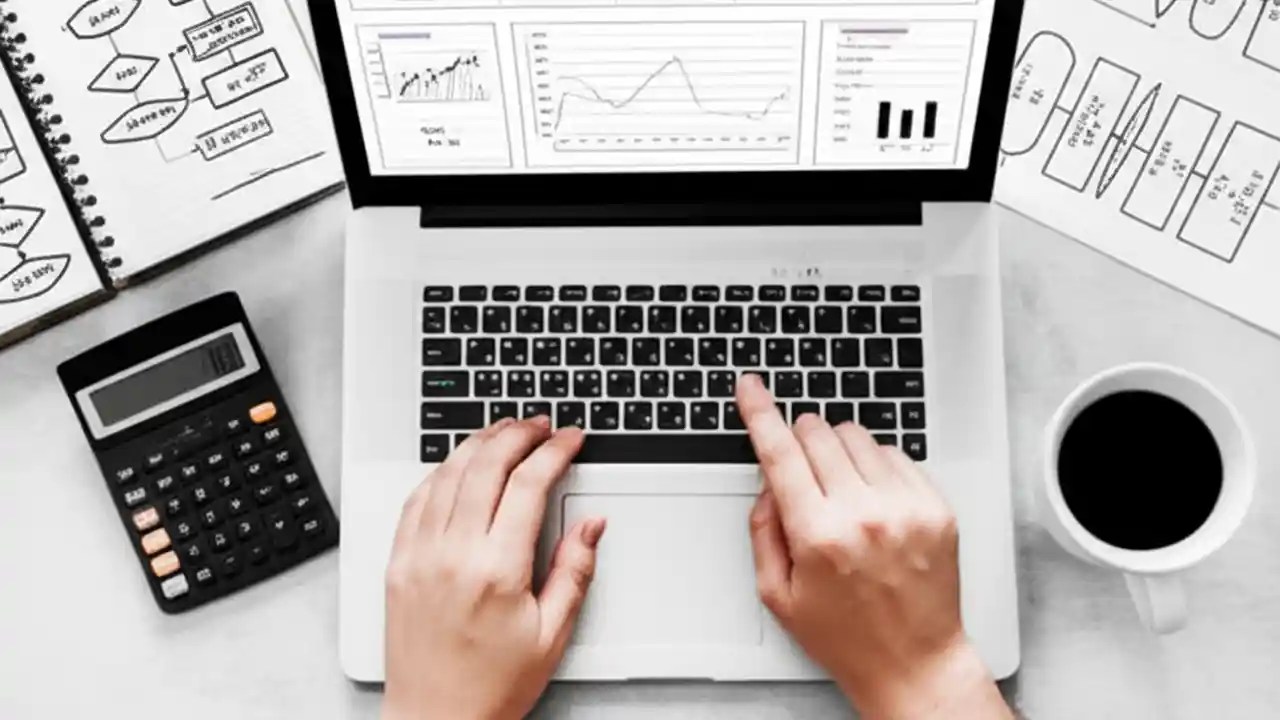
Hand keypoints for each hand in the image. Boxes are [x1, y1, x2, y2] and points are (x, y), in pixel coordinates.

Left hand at [382, 417, 605, 719]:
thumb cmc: (492, 686)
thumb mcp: (553, 634)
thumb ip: (575, 571)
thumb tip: (592, 523)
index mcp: (497, 570)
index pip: (528, 484)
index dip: (554, 451)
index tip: (570, 438)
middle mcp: (453, 555)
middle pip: (485, 465)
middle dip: (517, 433)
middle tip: (540, 424)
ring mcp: (419, 556)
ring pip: (447, 473)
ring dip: (478, 442)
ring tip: (504, 431)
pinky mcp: (397, 564)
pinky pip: (415, 498)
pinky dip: (441, 471)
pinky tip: (459, 465)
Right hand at [737, 375, 1009, 719]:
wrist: (913, 662)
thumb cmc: (846, 635)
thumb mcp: (779, 593)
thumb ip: (763, 530)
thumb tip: (768, 483)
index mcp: (818, 536)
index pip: (780, 453)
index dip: (760, 412)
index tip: (751, 387)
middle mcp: (863, 515)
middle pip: (818, 435)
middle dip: (800, 438)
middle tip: (800, 466)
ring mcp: (905, 508)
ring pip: (858, 437)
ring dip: (838, 449)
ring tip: (840, 489)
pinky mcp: (936, 508)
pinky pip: (897, 454)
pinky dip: (876, 464)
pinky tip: (872, 498)